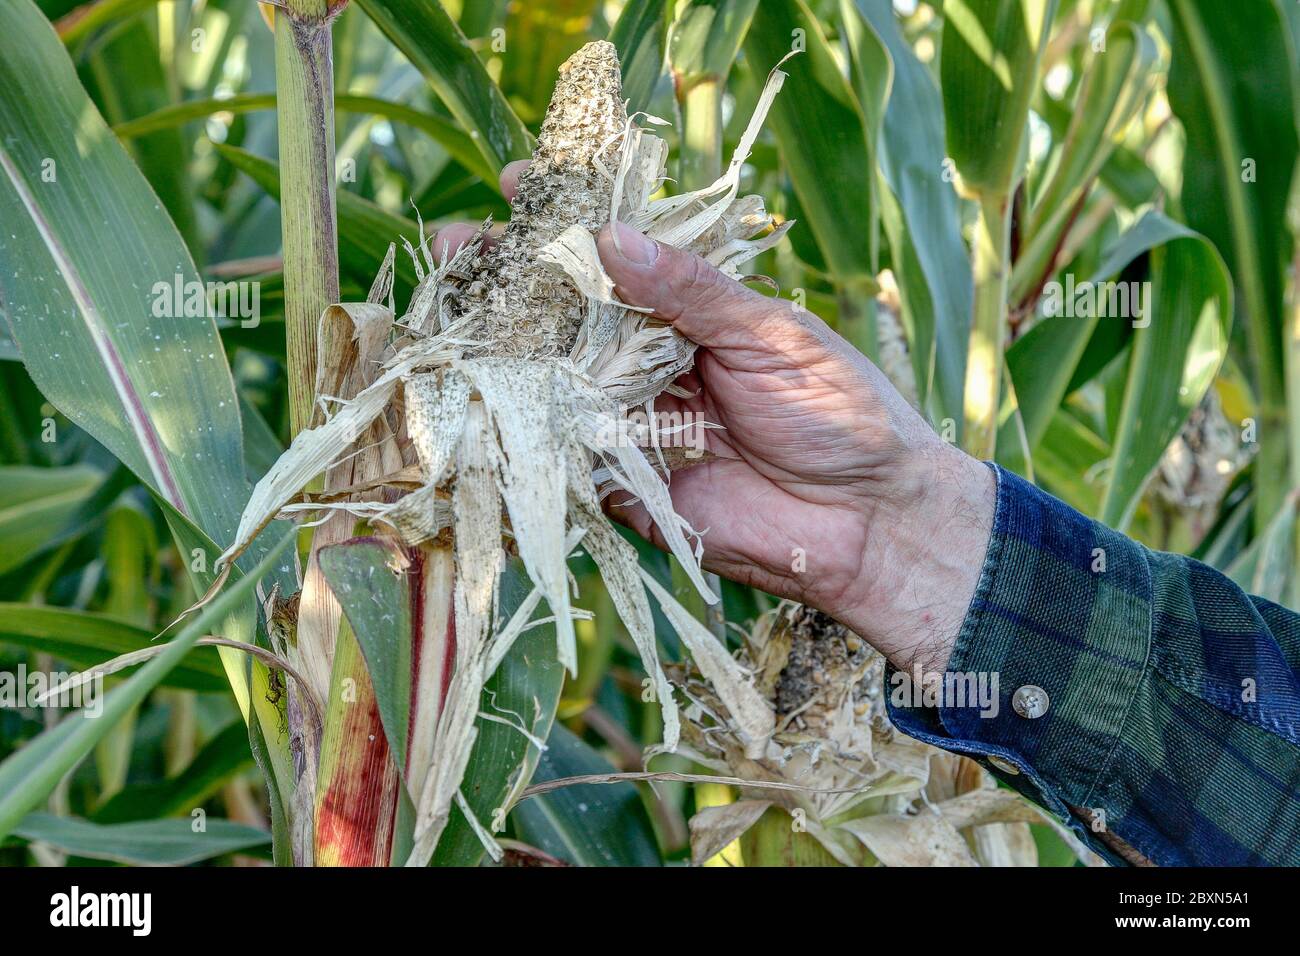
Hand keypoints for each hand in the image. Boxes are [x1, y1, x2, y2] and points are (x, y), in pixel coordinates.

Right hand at [435, 163, 995, 673]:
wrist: (869, 523)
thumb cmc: (839, 413)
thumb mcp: (771, 335)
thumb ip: (691, 292)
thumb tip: (609, 238)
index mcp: (699, 315)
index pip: (624, 259)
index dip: (575, 223)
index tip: (525, 184)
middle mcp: (660, 363)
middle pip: (576, 319)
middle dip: (519, 284)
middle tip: (459, 248)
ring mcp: (640, 424)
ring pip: (563, 383)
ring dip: (510, 352)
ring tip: (452, 315)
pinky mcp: (630, 487)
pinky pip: (573, 457)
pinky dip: (533, 434)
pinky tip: (482, 399)